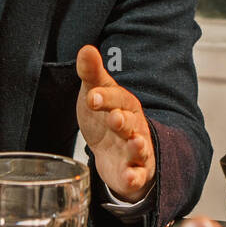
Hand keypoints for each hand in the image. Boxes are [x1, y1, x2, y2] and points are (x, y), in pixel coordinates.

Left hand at [75, 45, 154, 202]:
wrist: (114, 152)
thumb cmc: (105, 120)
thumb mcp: (96, 94)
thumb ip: (91, 74)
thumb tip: (86, 49)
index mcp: (125, 105)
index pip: (118, 99)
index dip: (106, 98)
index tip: (92, 97)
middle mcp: (133, 127)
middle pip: (130, 123)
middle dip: (123, 120)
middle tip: (114, 118)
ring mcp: (135, 151)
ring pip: (139, 147)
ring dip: (137, 145)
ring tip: (134, 143)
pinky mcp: (133, 172)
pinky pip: (137, 175)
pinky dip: (135, 177)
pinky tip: (130, 177)